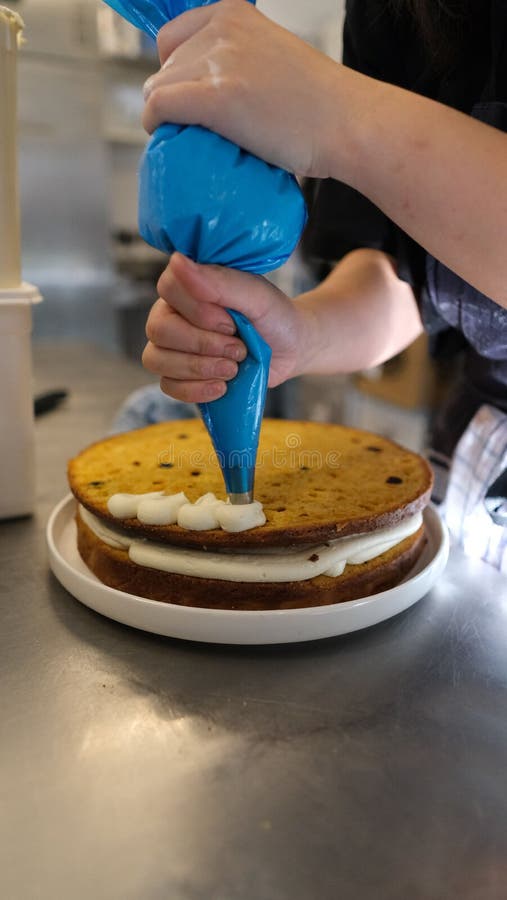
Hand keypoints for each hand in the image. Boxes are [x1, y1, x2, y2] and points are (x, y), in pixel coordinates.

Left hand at [142, 0, 342, 177]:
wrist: (348, 123)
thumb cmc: (319, 104)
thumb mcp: (274, 56)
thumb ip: (240, 59)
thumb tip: (210, 88)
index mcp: (233, 13)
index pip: (172, 39)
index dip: (177, 75)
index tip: (193, 100)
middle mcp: (221, 29)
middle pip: (164, 67)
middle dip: (177, 98)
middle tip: (205, 128)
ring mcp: (218, 62)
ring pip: (158, 89)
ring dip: (170, 117)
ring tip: (200, 138)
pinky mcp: (215, 97)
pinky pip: (158, 107)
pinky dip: (155, 124)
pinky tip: (168, 137)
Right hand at [143, 253, 307, 402]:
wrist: (290, 349)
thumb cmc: (273, 315)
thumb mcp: (256, 295)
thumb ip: (220, 281)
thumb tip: (178, 262)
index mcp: (188, 285)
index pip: (168, 288)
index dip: (199, 311)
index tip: (232, 322)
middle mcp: (172, 312)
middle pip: (159, 329)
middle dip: (204, 345)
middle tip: (239, 349)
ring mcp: (171, 345)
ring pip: (157, 359)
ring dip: (200, 368)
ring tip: (233, 368)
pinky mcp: (178, 375)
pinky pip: (167, 386)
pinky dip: (196, 390)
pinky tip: (222, 387)